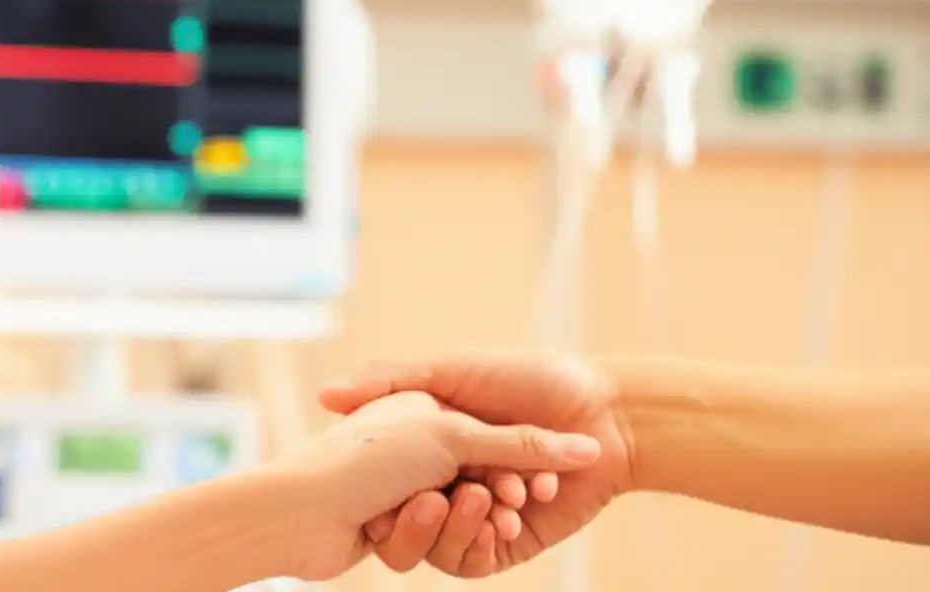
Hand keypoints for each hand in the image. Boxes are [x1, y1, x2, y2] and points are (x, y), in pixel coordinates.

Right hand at [318, 356, 633, 576]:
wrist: (606, 414)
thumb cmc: (531, 380)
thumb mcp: (453, 371)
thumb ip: (390, 380)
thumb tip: (324, 395)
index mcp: (429, 443)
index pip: (385, 475)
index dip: (389, 477)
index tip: (394, 469)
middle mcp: (446, 481)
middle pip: (407, 514)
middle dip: (432, 501)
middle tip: (460, 483)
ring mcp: (475, 514)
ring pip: (438, 540)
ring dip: (466, 520)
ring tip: (500, 493)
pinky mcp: (506, 542)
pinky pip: (475, 559)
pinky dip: (484, 540)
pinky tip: (509, 516)